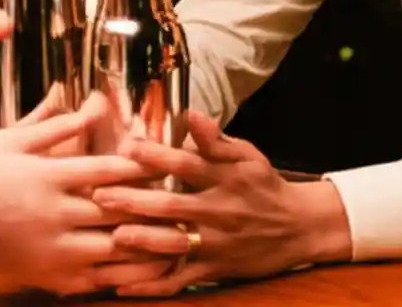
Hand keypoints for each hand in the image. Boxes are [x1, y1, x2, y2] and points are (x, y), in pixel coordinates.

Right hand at [0, 94, 172, 295]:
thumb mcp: (12, 136)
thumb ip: (57, 123)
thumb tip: (89, 99)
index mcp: (52, 175)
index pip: (114, 173)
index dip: (147, 171)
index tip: (173, 167)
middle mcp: (54, 214)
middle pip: (120, 216)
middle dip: (156, 215)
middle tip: (189, 213)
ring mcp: (45, 248)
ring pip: (110, 254)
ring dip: (144, 253)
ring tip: (176, 251)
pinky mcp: (34, 272)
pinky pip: (83, 283)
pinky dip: (111, 281)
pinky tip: (133, 280)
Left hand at [89, 112, 353, 296]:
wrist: (300, 227)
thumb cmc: (266, 186)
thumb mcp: (248, 156)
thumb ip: (216, 140)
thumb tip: (190, 114)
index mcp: (225, 179)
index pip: (188, 164)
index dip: (157, 156)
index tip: (126, 147)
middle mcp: (219, 211)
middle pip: (173, 206)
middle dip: (135, 200)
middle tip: (100, 195)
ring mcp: (216, 243)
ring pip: (175, 245)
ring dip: (144, 241)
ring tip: (114, 237)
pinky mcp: (215, 269)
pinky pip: (180, 280)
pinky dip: (152, 285)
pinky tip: (123, 285)